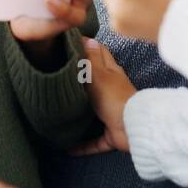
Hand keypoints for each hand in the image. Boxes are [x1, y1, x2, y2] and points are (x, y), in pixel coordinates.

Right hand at [68, 37, 135, 154]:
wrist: (132, 127)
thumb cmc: (114, 97)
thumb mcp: (100, 75)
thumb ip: (92, 59)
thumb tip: (88, 38)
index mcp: (111, 73)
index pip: (100, 54)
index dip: (86, 47)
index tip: (66, 45)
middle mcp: (111, 92)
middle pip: (93, 83)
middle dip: (78, 82)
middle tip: (55, 79)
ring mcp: (111, 113)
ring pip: (92, 112)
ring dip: (79, 115)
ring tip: (58, 114)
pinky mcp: (111, 134)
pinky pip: (95, 141)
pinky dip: (83, 145)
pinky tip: (67, 149)